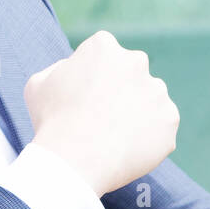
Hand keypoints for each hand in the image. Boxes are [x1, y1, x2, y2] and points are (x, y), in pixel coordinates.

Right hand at [24, 31, 179, 195]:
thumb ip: (61, 70)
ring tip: (116, 137)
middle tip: (105, 118)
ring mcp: (157, 91)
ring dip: (139, 113)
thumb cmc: (52, 122)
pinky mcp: (170, 120)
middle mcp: (136, 62)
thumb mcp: (39, 84)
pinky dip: (150, 138)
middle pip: (131, 74)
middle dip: (121, 91)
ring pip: (150, 100)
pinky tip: (129, 149)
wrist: (76, 161)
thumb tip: (74, 69)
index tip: (86, 97)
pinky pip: (162, 128)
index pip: (104, 56)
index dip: (93, 77)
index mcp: (104, 47)